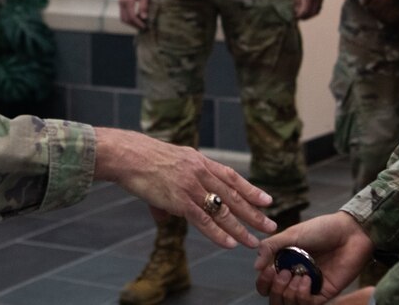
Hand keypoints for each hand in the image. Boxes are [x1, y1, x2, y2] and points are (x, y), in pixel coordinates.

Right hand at [93, 128, 274, 247]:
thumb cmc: (142, 161)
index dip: (250, 189)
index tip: (267, 200)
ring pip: (222, 211)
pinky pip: (203, 220)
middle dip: (253, 212)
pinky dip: (218, 233)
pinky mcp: (179, 200)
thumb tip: (164, 218)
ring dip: (240, 228)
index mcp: (199, 161)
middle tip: (270, 225)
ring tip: (254, 241)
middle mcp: (200, 173)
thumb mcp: (166, 168)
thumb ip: (170, 196)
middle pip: (233, 195)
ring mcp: (191, 186)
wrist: (128, 155)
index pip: (231, 177)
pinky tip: (230, 243)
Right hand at [118, 0, 147, 29]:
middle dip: (135, 25)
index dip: (138, 23)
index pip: (132, 16)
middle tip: (144, 27)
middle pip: (126, 19)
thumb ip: (144, 5)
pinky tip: (137, 20)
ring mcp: (120, 4)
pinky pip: (123, 16)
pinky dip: (129, 20)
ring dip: (132, 24)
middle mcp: (121, 2)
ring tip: (141, 25)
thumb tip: (144, 17)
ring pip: (123, 19)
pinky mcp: (120, 5)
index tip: (145, 27)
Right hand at [254, 211, 373, 302]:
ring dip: (288, 292)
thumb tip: (256, 267)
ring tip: (296, 275)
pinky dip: (301, 295)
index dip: (263, 282)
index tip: (268, 270)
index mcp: (285, 263)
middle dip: (274, 290)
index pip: (266, 284)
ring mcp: (309, 287)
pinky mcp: (323, 293)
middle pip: (275, 298)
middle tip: (283, 273)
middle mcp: (294, 277)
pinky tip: (306, 279)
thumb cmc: (322, 229)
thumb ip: (271, 247)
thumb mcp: (292, 234)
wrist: (350, 233)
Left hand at [293, 0, 324, 19]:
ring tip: (302, 16)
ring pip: (316, 12)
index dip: (300, 15)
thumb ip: (297, 0)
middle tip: (298, 17)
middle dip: (304, 17)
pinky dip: (313, 12)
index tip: (295, 16)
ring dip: (309, 16)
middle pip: (312, 13)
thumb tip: (296, 11)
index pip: (305, 10)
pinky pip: (319, 8)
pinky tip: (307, 11)